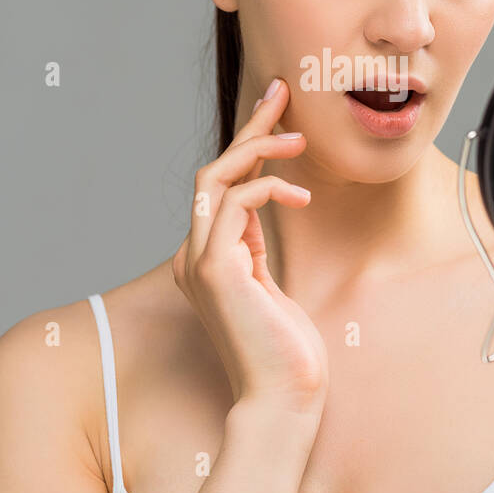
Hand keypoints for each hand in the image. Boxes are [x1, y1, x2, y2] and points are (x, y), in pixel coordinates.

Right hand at [171, 77, 328, 417]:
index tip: (274, 110)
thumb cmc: (286, 350)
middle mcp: (193, 256)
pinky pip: (235, 205)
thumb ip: (257, 246)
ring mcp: (199, 262)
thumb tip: (270, 199)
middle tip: (283, 92)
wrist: (283, 399)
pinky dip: (268, 188)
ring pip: (216, 179)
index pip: (220, 187)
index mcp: (204, 258)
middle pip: (212, 172)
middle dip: (248, 128)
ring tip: (298, 139)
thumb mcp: (271, 284)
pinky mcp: (215, 270)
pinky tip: (300, 194)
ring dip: (258, 149)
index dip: (246, 144)